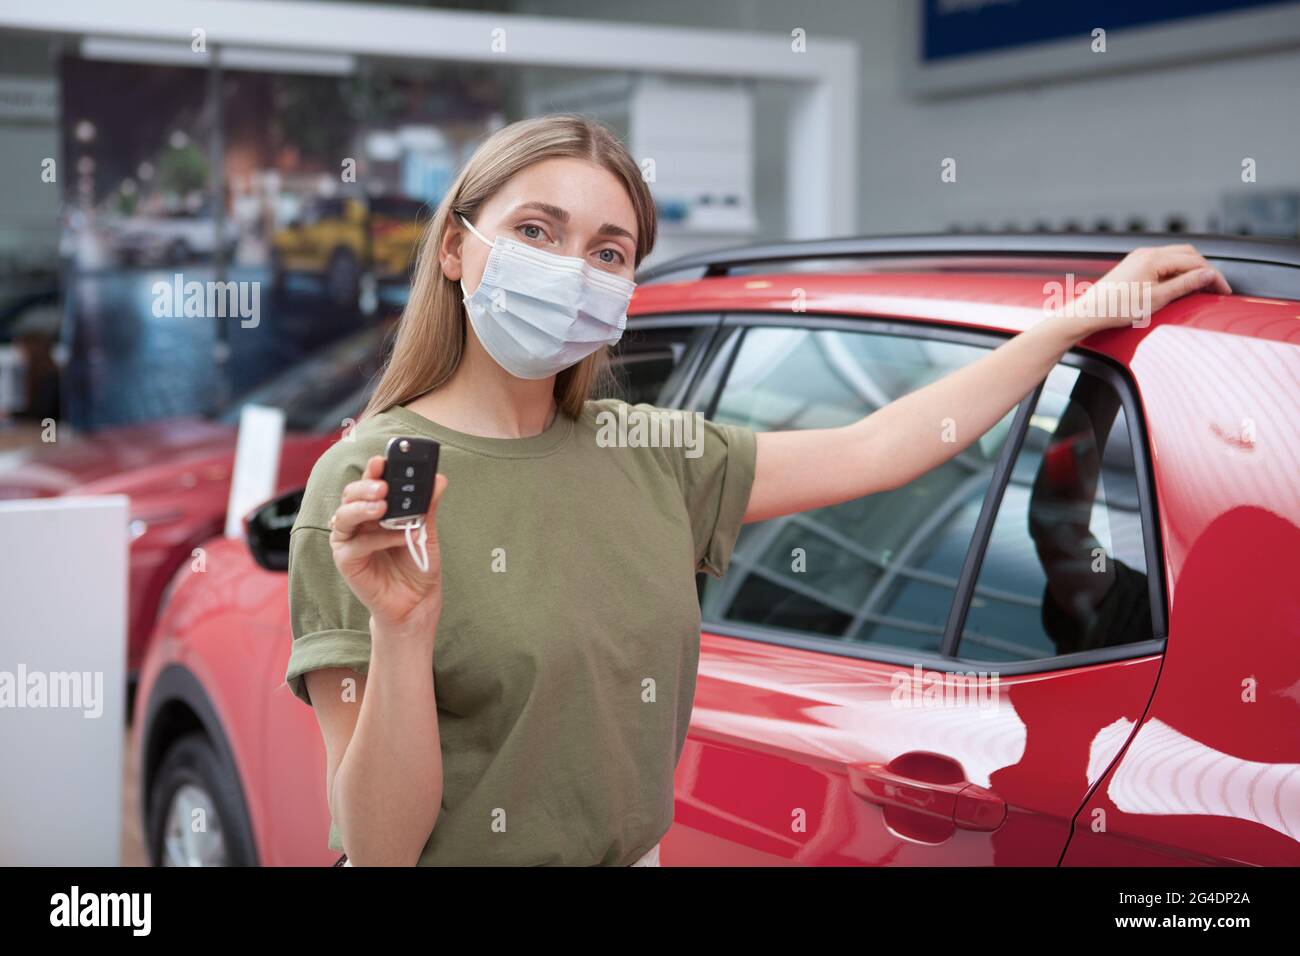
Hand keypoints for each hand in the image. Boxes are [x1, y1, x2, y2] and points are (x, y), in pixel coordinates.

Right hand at [329, 455, 448, 633]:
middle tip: (383, 485)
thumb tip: (438, 479)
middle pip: (351, 494)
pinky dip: (377, 538)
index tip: (383, 459)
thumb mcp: (428, 531)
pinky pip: (356, 545)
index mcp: (374, 508)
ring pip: (344, 515)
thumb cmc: (418, 564)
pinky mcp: (346, 561)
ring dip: (362, 507)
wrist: (418, 601)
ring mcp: (349, 540)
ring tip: (383, 505)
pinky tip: (398, 537)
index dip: (374, 469)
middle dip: (365, 485)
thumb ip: (427, 505)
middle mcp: (358, 521)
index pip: (370, 482)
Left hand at [1061, 244, 1231, 336]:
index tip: (1224, 289)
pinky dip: (1176, 271)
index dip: (1213, 275)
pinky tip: (1179, 284)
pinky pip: (1163, 262)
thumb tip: (1208, 275)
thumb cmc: (1116, 308)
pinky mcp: (1134, 265)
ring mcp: (1139, 257)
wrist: (1088, 312)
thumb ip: (1185, 285)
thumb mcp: (1157, 299)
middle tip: (1215, 287)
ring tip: (1201, 287)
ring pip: (1175, 257)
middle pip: (1187, 254)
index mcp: (1154, 258)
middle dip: (1204, 269)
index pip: (1194, 261)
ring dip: (1191, 269)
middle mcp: (1146, 253)